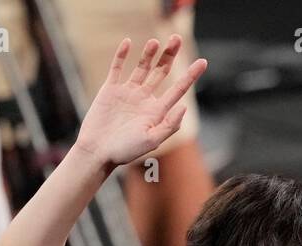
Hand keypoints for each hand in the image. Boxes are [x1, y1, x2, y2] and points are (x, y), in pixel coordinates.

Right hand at [73, 35, 206, 168]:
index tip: (203, 62)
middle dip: (170, 56)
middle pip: (161, 72)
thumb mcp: (152, 140)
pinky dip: (122, 55)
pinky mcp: (111, 90)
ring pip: (142, 67)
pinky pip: (117, 68)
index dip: (190, 75)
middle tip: (177, 38)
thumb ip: (169, 125)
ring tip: (156, 41)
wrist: (98, 151)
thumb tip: (184, 106)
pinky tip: (128, 43)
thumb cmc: (125, 151)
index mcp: (157, 111)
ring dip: (149, 54)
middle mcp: (145, 99)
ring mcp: (128, 93)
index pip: (178, 89)